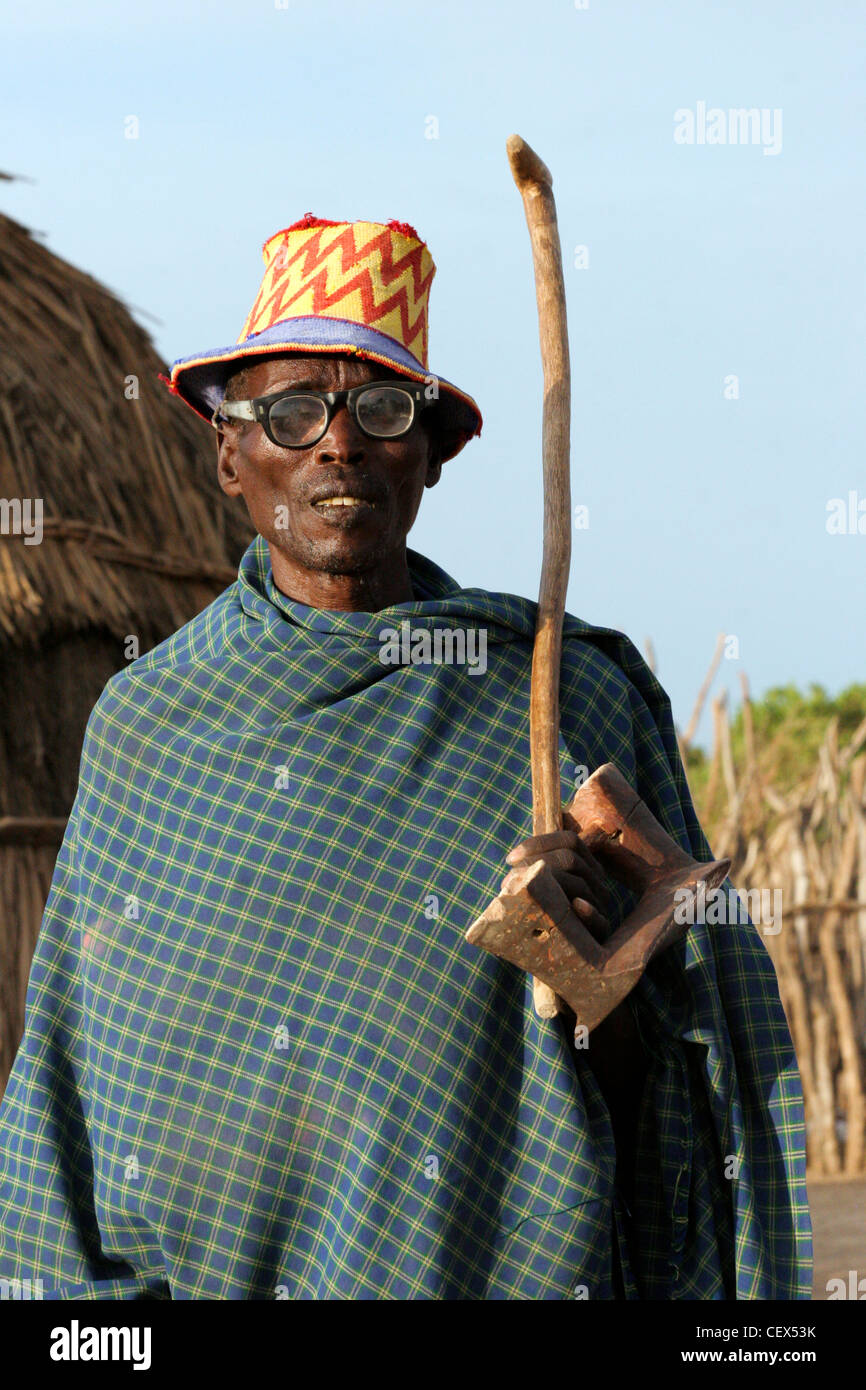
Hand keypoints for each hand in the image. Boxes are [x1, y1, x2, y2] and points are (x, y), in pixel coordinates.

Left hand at [501, 809, 611, 940]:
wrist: (565, 954)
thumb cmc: (546, 914)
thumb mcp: (544, 889)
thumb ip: (537, 872)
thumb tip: (511, 867)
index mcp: (586, 865)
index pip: (570, 841)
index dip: (539, 844)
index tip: (510, 859)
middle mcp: (597, 881)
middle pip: (570, 859)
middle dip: (536, 864)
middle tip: (508, 881)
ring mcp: (602, 904)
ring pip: (579, 885)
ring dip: (548, 885)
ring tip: (520, 894)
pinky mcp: (601, 932)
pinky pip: (599, 920)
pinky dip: (588, 912)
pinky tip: (575, 906)